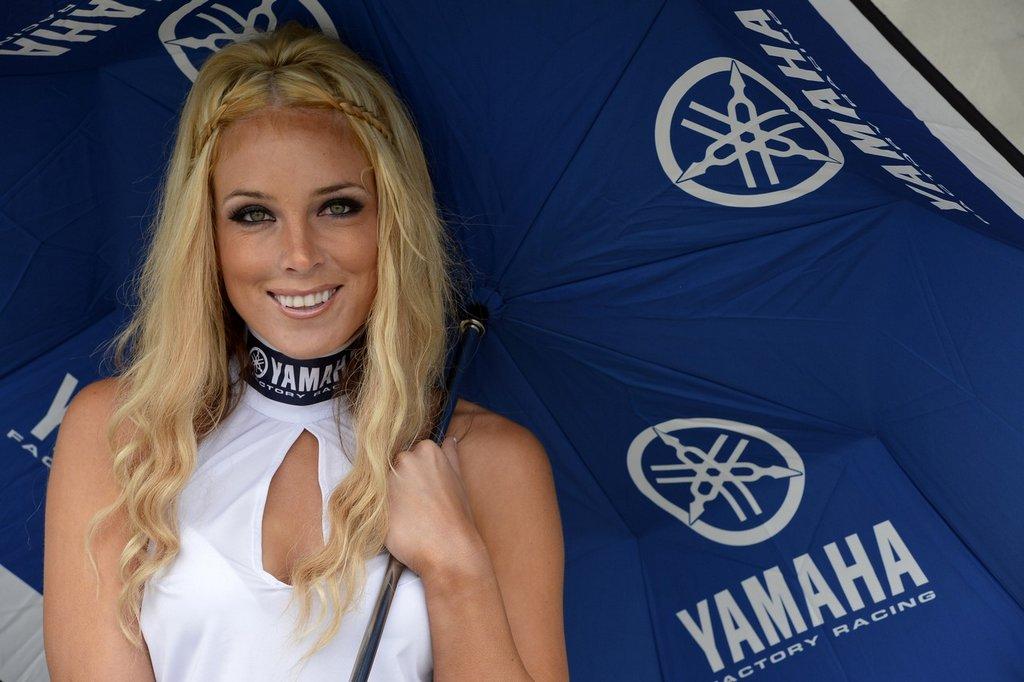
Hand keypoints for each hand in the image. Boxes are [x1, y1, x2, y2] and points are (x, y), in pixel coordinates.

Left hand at [383, 435, 484, 579]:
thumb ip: (450, 454)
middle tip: (416, 505)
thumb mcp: (458, 479)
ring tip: (407, 516)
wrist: (449, 549)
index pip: (410, 455)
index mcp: (427, 449)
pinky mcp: (374, 502)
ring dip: (389, 497)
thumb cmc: (456, 517)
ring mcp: (388, 478)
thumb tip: (449, 439)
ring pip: (381, 484)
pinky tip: (398, 523)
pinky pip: (372, 502)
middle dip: (400, 483)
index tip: (424, 491)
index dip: (415, 475)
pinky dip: (381, 512)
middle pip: (393, 466)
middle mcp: (404, 458)